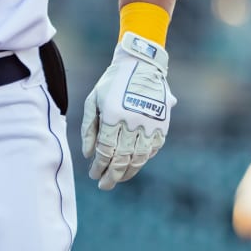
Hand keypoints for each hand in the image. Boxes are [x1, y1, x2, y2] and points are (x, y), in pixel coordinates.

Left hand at [81, 33, 174, 189]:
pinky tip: (134, 164)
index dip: (99, 167)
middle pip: (122, 158)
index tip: (93, 175)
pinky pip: (153, 148)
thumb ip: (89, 128)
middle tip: (104, 185)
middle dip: (112, 176)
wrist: (141, 64)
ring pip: (139, 157)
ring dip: (128, 172)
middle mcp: (133, 122)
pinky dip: (144, 159)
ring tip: (118, 178)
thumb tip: (89, 154)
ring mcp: (150, 123)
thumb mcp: (93, 100)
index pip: (106, 151)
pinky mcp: (162, 123)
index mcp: (113, 116)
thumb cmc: (112, 83)